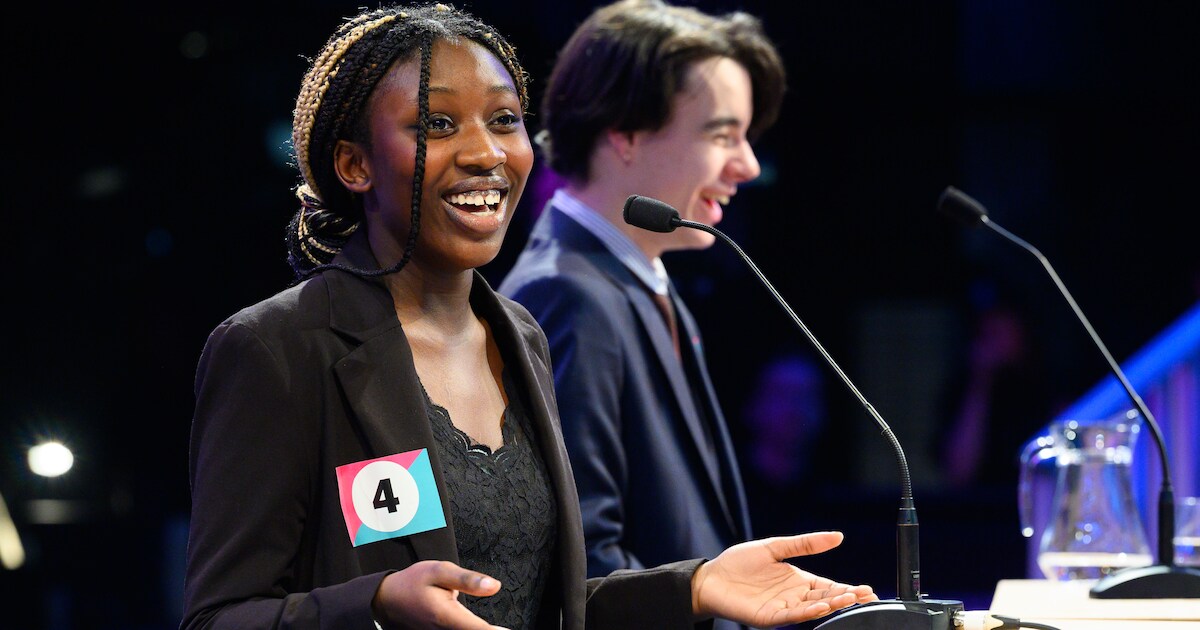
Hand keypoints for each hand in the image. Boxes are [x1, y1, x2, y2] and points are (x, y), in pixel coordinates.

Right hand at [372, 560, 506, 629]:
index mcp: (448, 617)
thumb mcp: (440, 571)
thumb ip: (468, 579)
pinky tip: (481, 626)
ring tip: (498, 627)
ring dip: (481, 629)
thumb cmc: (412, 583)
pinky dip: (471, 628)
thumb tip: (494, 586)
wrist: (387, 599)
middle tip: (506, 628)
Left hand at [691, 531, 876, 626]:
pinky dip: (807, 613)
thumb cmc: (739, 562)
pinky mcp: (770, 617)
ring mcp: (783, 608)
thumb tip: (837, 536)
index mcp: (798, 580)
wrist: (711, 577)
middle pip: (826, 598)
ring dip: (831, 605)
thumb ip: (805, 543)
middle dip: (846, 598)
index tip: (867, 589)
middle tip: (866, 596)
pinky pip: (792, 616)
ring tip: (848, 599)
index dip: (847, 588)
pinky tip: (820, 607)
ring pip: (813, 609)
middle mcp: (794, 596)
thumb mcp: (775, 546)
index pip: (828, 585)